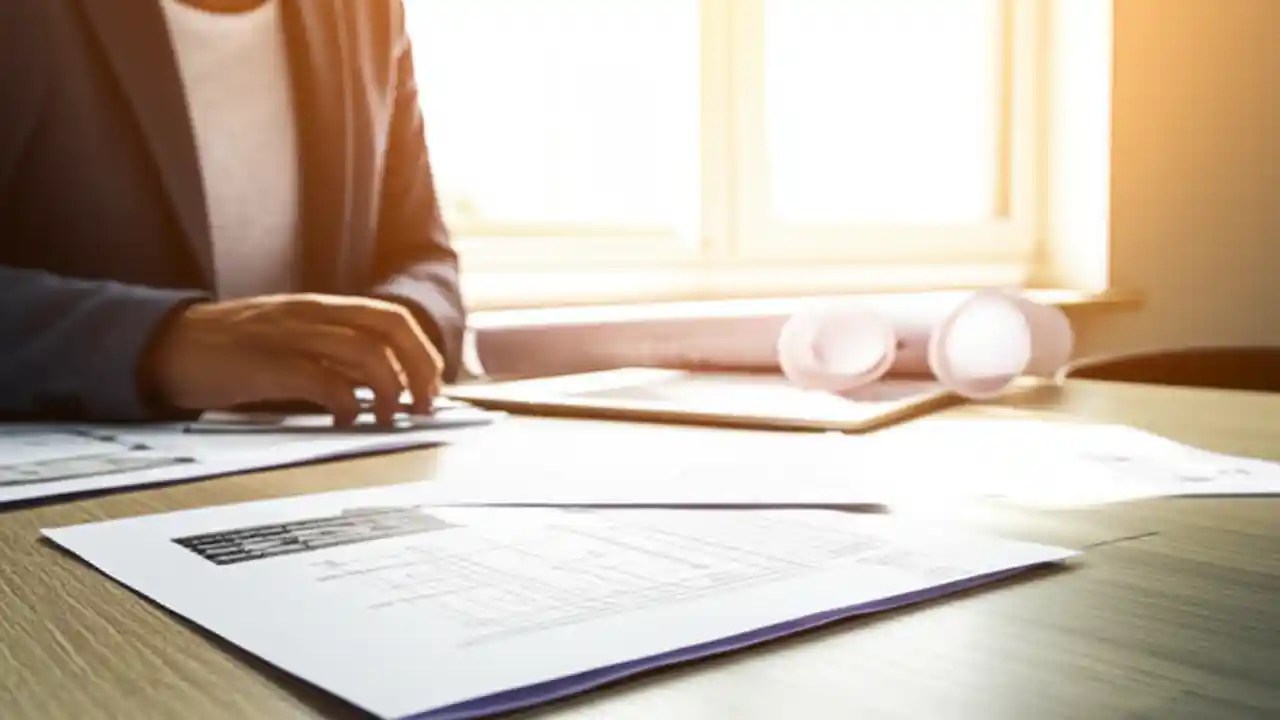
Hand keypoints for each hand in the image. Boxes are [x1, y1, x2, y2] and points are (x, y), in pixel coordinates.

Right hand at [148, 294, 442, 425]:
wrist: (170, 345)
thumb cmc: (234, 351)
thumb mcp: (292, 340)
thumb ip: (333, 354)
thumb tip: (380, 385)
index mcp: (322, 308)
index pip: (391, 317)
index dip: (422, 350)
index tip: (432, 384)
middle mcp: (313, 315)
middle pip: (391, 330)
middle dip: (419, 368)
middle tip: (424, 405)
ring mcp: (292, 337)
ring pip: (367, 353)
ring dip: (390, 389)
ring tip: (389, 418)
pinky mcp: (269, 364)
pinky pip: (324, 380)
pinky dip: (346, 405)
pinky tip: (346, 422)